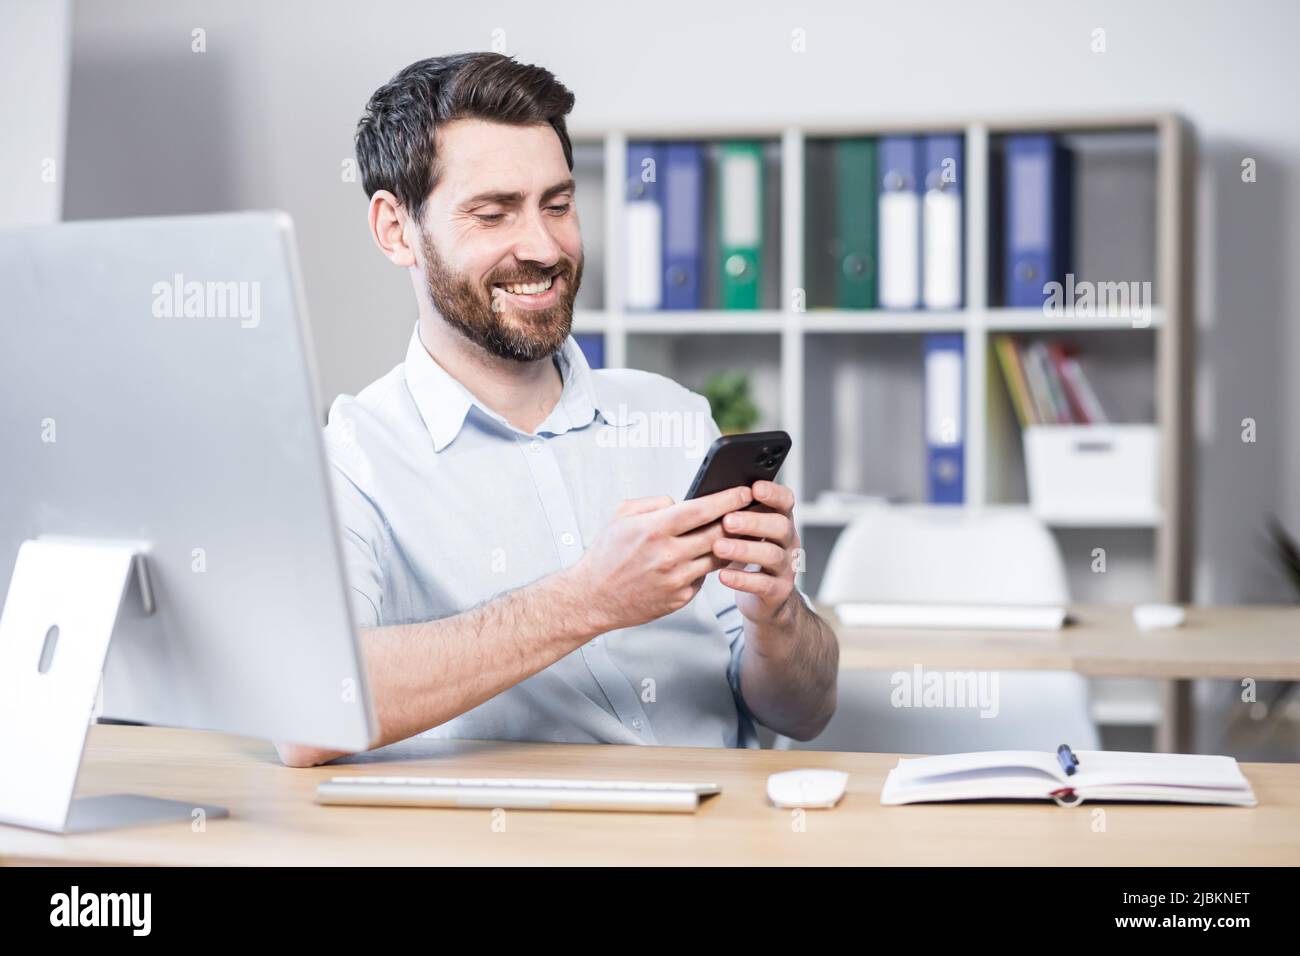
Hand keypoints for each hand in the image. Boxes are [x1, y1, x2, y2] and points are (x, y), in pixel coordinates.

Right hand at [567, 486, 752, 633]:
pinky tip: (706, 558)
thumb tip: (681, 502)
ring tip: (736, 533)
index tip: (744, 492)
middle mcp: (668, 556)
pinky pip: (703, 577)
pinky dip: (706, 566)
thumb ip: (654, 503)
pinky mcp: (679, 598)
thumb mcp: (621, 516)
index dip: (728, 499)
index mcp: (654, 530)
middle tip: (752, 511)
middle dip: (739, 520)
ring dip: (728, 545)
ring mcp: (676, 580)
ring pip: (717, 558)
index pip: (702, 510)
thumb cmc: (605, 555)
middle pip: (718, 534)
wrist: (592, 597)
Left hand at [713, 480, 799, 627]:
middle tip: (727, 521)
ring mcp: (787, 567)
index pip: (785, 501)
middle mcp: (788, 542)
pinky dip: (742, 579)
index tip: (754, 488)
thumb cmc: (748, 558)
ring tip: (719, 547)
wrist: (764, 599)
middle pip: (780, 526)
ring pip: (772, 555)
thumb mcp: (745, 533)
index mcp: (780, 520)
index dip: (773, 493)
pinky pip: (763, 584)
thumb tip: (702, 497)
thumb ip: (733, 514)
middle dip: (754, 521)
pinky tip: (723, 575)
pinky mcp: (779, 591)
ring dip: (744, 549)